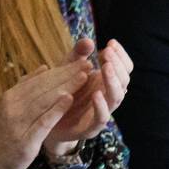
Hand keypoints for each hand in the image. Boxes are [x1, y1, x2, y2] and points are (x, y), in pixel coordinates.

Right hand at [0, 59, 90, 168]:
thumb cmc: (1, 133)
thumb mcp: (9, 106)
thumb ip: (25, 87)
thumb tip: (44, 68)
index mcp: (11, 96)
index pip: (40, 79)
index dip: (62, 70)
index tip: (80, 61)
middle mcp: (13, 105)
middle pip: (44, 87)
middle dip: (67, 74)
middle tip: (88, 63)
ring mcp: (18, 122)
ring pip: (44, 100)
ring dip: (65, 87)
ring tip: (84, 76)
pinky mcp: (25, 139)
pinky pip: (43, 121)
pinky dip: (55, 109)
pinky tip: (69, 99)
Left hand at [42, 38, 132, 154]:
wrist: (45, 123)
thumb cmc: (60, 94)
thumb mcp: (66, 71)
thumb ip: (77, 57)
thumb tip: (87, 40)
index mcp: (105, 83)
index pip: (123, 68)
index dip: (120, 56)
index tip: (110, 42)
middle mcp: (107, 97)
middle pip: (124, 81)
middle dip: (117, 65)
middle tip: (106, 52)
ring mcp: (101, 113)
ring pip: (116, 97)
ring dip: (112, 81)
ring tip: (105, 67)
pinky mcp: (90, 127)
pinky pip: (102, 118)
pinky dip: (101, 106)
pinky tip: (96, 94)